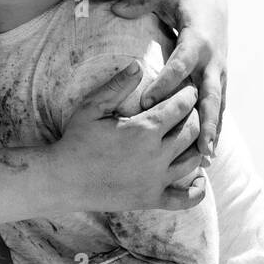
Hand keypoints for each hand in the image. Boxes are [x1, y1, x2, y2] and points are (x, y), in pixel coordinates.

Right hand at [54, 61, 205, 211]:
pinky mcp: (152, 199)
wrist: (64, 179)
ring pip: (193, 160)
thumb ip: (116, 86)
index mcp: (144, 130)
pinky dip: (198, 190)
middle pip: (192, 131)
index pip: (179, 107)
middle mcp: (157, 155)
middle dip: (196, 116)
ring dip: (198, 146)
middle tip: (194, 109)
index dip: (188, 95)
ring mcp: (156, 179)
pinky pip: (186, 199)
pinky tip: (199, 178)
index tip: (190, 88)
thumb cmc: (75, 140)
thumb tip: (137, 64)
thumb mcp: (91, 108)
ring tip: (194, 136)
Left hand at [112, 0, 226, 155]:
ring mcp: (218, 70)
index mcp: (197, 39)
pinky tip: (208, 149)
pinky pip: (219, 105)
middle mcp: (212, 59)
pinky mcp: (219, 77)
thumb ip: (139, 0)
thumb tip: (116, 9)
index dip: (165, 84)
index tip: (147, 103)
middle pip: (208, 94)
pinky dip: (215, 126)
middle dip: (202, 121)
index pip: (180, 65)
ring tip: (205, 156)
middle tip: (195, 145)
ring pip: (217, 105)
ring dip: (213, 130)